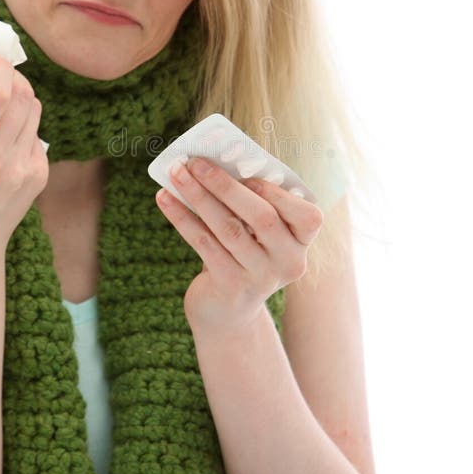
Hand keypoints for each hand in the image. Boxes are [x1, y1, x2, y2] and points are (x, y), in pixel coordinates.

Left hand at [155, 156, 323, 332]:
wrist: (227, 311)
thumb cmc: (242, 253)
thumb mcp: (256, 232)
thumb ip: (250, 202)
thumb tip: (215, 163)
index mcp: (302, 243)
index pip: (307, 216)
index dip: (276, 191)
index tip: (242, 170)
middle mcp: (288, 262)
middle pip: (262, 217)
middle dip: (226, 185)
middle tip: (195, 162)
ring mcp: (261, 278)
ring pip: (229, 228)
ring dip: (199, 196)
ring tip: (175, 174)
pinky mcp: (231, 287)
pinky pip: (204, 244)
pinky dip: (182, 217)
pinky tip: (164, 198)